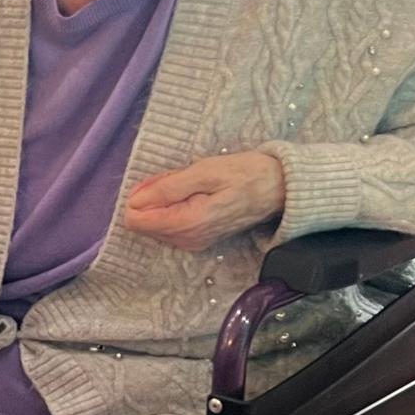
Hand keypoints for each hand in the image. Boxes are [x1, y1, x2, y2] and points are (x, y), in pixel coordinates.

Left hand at [125, 151, 285, 250]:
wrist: (280, 188)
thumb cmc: (245, 174)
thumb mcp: (204, 172)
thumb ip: (167, 188)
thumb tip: (134, 201)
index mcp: (188, 224)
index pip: (137, 221)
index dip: (139, 197)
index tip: (159, 181)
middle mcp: (187, 240)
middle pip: (144, 222)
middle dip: (153, 197)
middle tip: (179, 179)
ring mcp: (193, 242)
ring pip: (156, 223)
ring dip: (165, 200)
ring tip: (191, 184)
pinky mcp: (198, 239)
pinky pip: (170, 224)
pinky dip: (174, 206)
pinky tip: (193, 193)